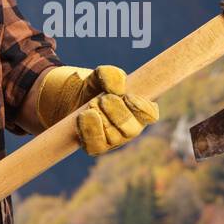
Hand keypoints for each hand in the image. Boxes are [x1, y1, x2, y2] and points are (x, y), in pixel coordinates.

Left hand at [38, 64, 159, 155]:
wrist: (72, 98)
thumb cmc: (94, 88)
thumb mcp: (100, 75)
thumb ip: (110, 75)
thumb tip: (117, 89)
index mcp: (139, 111)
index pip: (151, 115)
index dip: (143, 108)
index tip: (128, 96)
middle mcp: (130, 129)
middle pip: (131, 130)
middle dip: (117, 113)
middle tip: (104, 98)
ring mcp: (113, 141)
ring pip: (113, 137)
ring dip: (101, 116)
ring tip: (91, 104)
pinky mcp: (96, 148)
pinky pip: (95, 145)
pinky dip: (89, 129)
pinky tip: (84, 115)